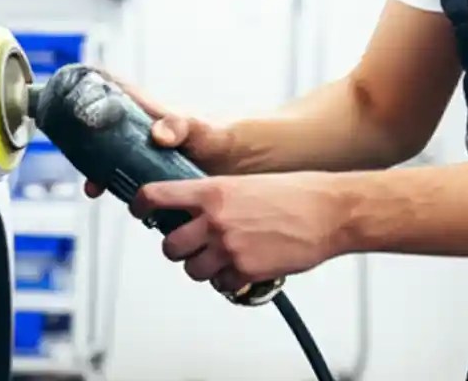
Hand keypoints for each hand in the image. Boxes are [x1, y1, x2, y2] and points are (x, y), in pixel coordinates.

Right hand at [81, 72, 236, 197]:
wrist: (237, 165)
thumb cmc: (217, 137)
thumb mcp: (197, 128)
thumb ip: (179, 127)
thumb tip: (158, 134)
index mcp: (146, 112)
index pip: (114, 88)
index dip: (92, 81)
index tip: (71, 82)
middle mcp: (138, 131)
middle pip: (101, 129)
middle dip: (83, 142)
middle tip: (75, 154)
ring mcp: (142, 153)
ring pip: (108, 158)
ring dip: (97, 171)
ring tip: (94, 188)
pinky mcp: (149, 175)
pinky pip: (125, 181)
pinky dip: (117, 191)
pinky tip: (119, 200)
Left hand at [129, 172, 349, 293]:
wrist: (329, 211)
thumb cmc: (291, 193)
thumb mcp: (242, 182)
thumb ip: (211, 197)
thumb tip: (186, 209)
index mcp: (210, 192)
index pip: (156, 196)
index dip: (140, 205)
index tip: (139, 210)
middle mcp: (214, 220)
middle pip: (169, 246)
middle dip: (176, 247)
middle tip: (189, 243)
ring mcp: (229, 247)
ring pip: (192, 269)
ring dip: (201, 266)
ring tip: (220, 256)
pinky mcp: (246, 270)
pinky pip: (221, 284)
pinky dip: (227, 279)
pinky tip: (242, 265)